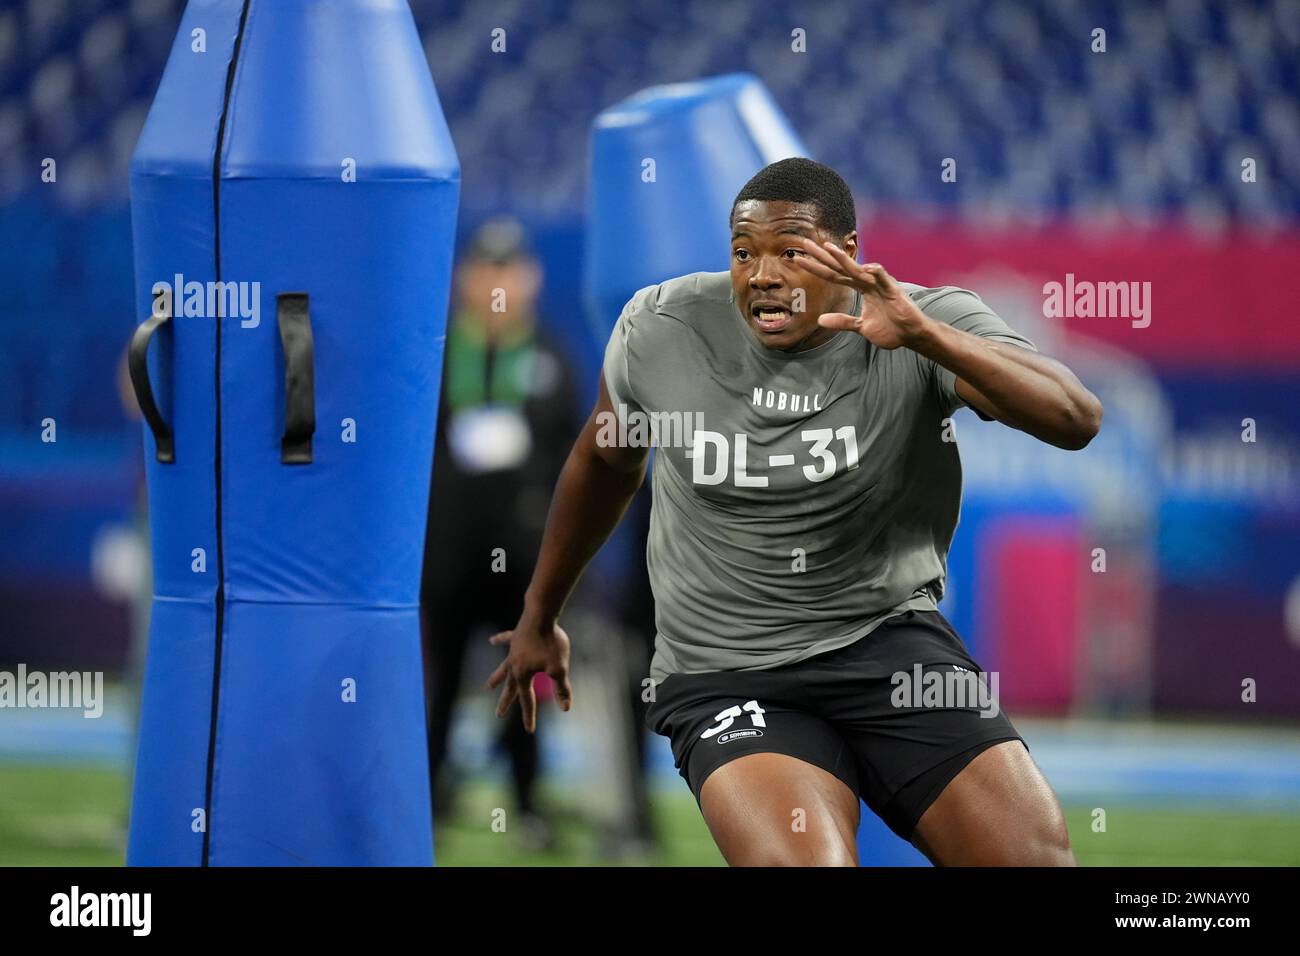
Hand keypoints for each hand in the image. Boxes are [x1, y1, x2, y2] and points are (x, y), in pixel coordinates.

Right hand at [486, 616, 572, 732]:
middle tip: (499, 715)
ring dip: (496, 677)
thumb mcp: (559, 668)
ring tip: (488, 686)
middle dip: (506, 702)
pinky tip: (492, 640)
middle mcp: (514, 665)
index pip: (527, 700)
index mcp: (523, 675)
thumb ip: (561, 689)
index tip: (530, 730)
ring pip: (503, 668)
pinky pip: (506, 640)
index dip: (529, 716)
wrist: (541, 614)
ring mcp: (513, 650)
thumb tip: (565, 709)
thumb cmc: (551, 642)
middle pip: (510, 688)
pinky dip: (500, 640)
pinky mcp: (516, 636)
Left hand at [793, 238, 927, 349]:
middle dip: (823, 255)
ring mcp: (880, 285)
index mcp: (860, 288)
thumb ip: (842, 321)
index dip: (816, 267)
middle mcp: (868, 282)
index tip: (798, 259)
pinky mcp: (894, 292)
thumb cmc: (890, 329)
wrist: (910, 336)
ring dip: (844, 259)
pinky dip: (877, 273)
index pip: (833, 275)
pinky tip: (868, 267)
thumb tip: (819, 320)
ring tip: (829, 248)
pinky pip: (884, 280)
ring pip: (858, 270)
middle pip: (841, 267)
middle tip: (804, 243)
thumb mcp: (860, 327)